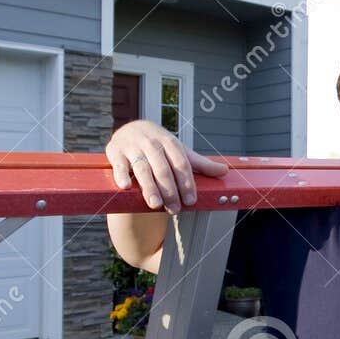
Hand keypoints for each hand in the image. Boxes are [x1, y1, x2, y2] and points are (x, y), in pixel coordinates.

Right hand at [105, 119, 228, 213]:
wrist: (131, 128)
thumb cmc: (159, 145)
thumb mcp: (179, 150)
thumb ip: (199, 163)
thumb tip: (225, 171)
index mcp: (169, 141)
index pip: (180, 163)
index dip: (186, 182)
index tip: (191, 200)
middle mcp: (151, 142)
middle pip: (162, 168)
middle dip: (169, 190)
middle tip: (175, 209)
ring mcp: (132, 145)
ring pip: (142, 168)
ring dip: (149, 187)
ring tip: (156, 205)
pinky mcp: (114, 151)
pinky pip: (118, 164)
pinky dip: (121, 174)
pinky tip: (126, 187)